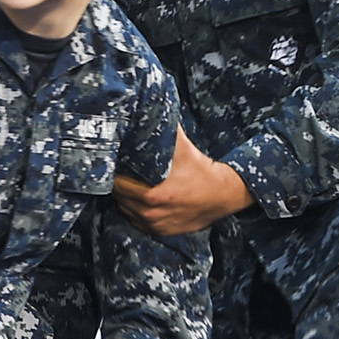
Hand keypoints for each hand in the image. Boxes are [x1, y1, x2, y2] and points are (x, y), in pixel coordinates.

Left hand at [113, 129, 253, 234]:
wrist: (224, 194)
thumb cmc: (201, 169)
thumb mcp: (182, 147)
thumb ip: (164, 129)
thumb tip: (151, 107)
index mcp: (152, 195)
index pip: (117, 184)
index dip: (114, 172)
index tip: (116, 163)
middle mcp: (151, 214)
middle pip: (119, 198)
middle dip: (119, 184)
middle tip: (122, 171)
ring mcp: (156, 225)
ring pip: (126, 210)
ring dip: (126, 198)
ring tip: (131, 183)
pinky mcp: (162, 232)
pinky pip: (137, 221)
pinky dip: (136, 211)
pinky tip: (141, 198)